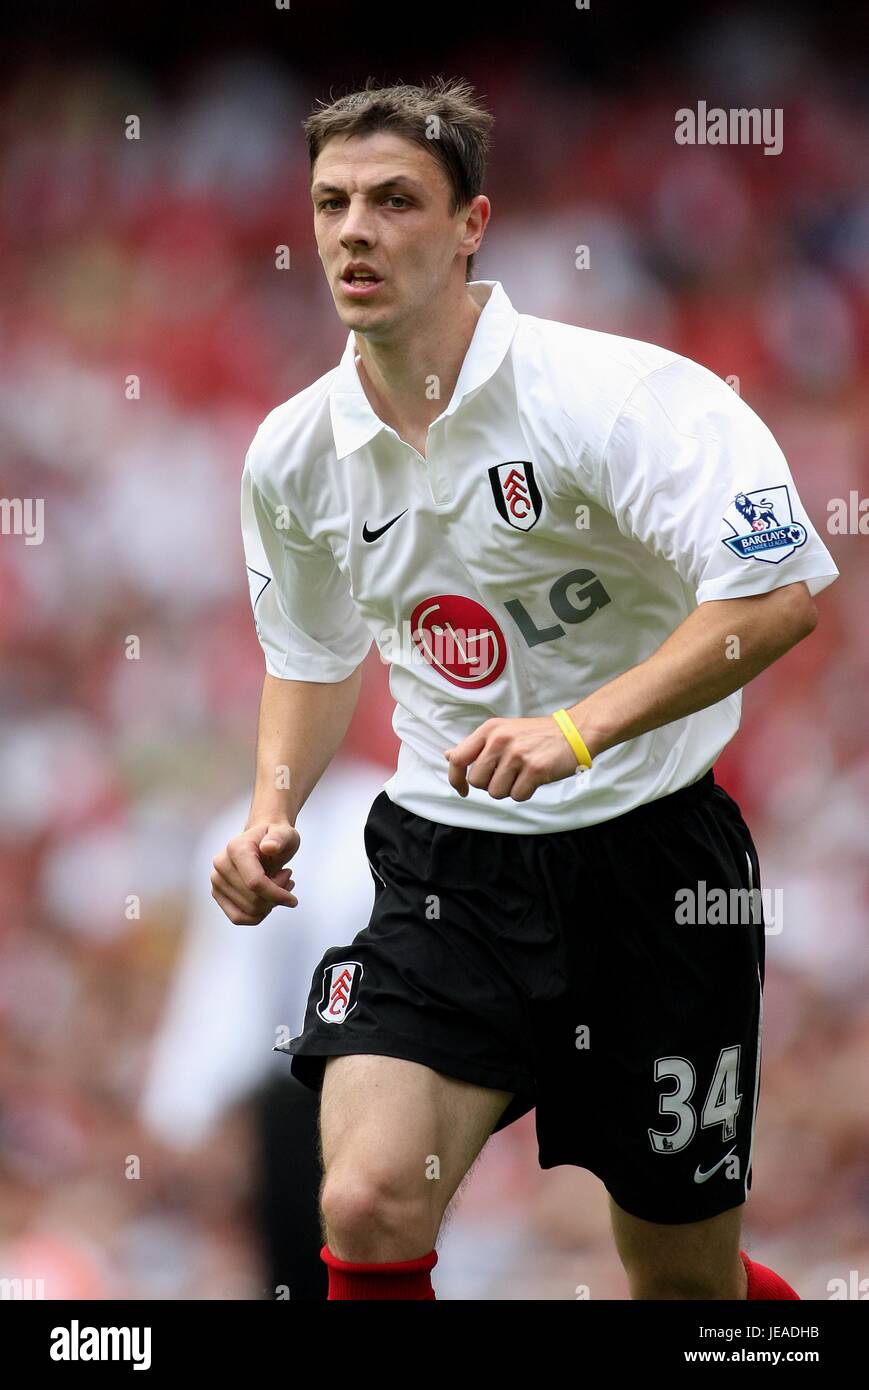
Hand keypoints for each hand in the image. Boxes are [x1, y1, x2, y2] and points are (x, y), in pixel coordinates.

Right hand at [211, 820, 300, 923]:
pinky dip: (258, 915)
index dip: (276, 895)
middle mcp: (221, 864)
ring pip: (248, 911)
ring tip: (279, 885)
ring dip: (269, 904)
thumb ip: (279, 838)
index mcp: (236, 848)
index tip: (293, 900)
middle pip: (253, 899)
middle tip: (287, 879)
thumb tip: (269, 847)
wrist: (262, 839)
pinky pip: (238, 917)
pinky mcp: (217, 893)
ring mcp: (217, 880)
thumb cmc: (275, 836)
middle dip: (276, 896)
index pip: (255, 883)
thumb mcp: (284, 833)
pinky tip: (268, 900)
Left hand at [444, 716, 584, 801]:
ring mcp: (517, 754)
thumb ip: (476, 745)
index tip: (462, 789)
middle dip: (489, 785)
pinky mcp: (535, 769)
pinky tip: (534, 779)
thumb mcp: (503, 731)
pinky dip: (525, 792)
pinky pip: (517, 796)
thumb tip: (449, 755)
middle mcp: (500, 740)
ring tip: (522, 775)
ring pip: (495, 792)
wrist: (574, 732)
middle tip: (507, 776)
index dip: (456, 779)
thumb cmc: (536, 735)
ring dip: (508, 790)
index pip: (458, 759)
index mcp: (489, 730)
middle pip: (477, 781)